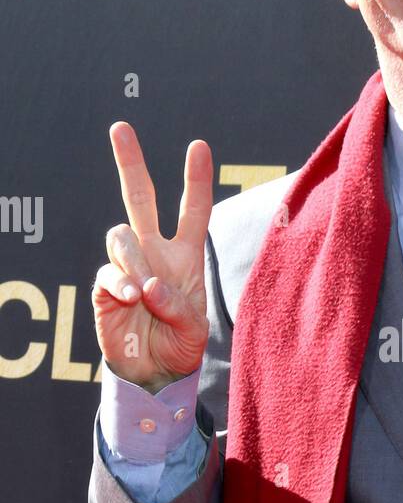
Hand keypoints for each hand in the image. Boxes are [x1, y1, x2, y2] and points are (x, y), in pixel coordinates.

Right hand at [92, 122, 212, 392]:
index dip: (196, 180)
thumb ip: (179, 308)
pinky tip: (131, 297)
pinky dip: (118, 282)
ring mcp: (127, 266)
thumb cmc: (179, 347)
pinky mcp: (104, 287)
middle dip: (130, 162)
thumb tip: (150, 286)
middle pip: (140, 198)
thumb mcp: (194, 331)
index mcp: (184, 255)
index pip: (193, 210)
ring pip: (121, 235)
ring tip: (142, 288)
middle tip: (120, 128)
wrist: (152, 373)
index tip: (198, 146)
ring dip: (133, 258)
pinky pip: (106, 272)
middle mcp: (154, 252)